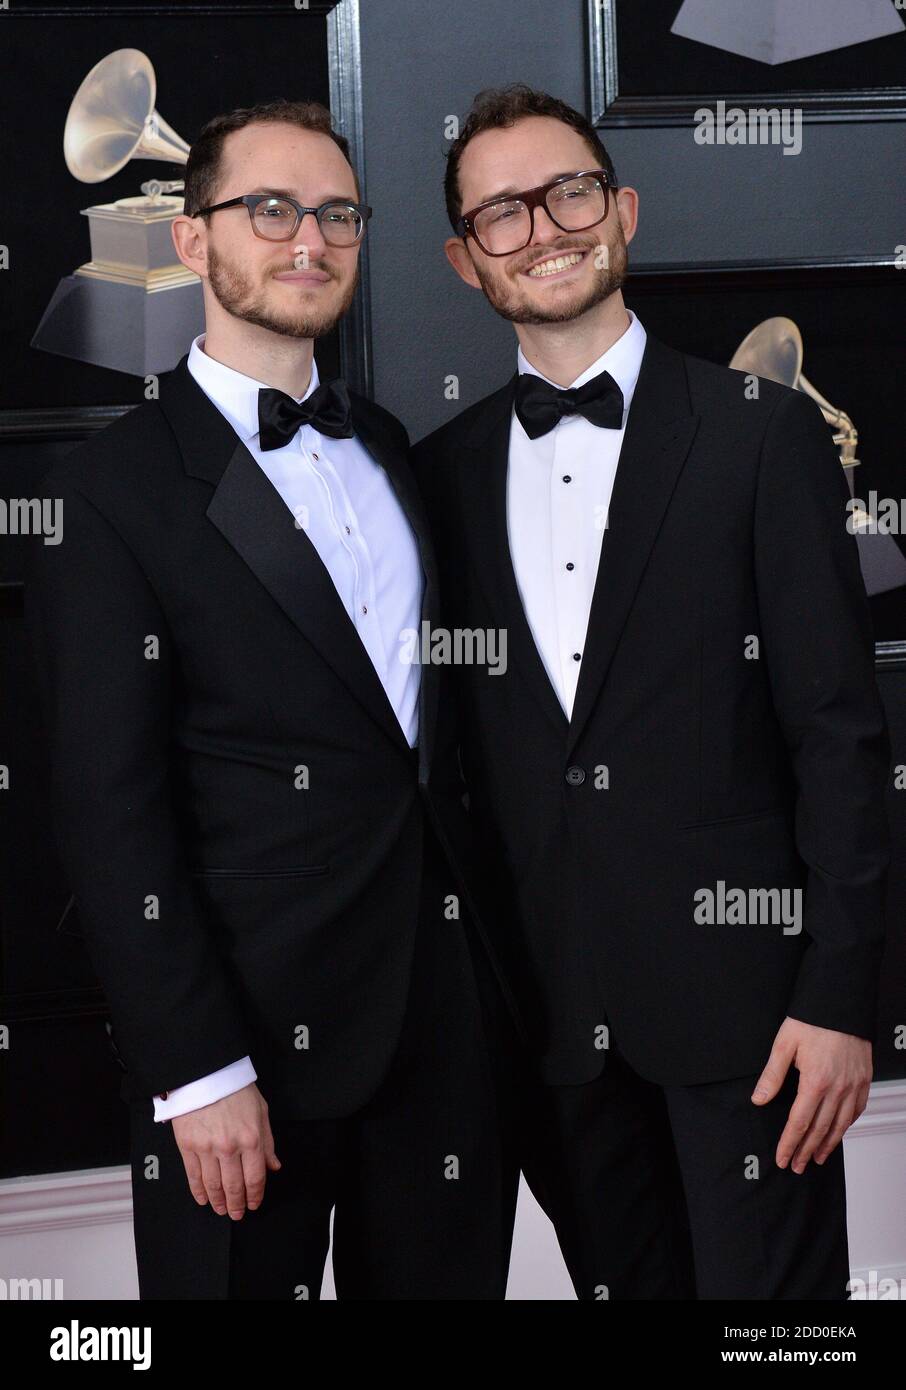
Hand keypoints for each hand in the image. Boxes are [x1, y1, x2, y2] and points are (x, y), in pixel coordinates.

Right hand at [171, 1082, 280, 1218]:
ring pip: (213, 1186)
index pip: (255, 1178)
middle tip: (237, 1214)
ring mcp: (206, 1148)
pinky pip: (193, 1176)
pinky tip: (203, 1199)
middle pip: (234, 1187)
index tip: (254, 1204)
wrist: (206, 1073)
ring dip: (219, 1202)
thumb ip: (268, 1142)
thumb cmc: (235, 1089)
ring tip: (222, 1209)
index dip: (255, 1196)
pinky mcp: (187, 1146)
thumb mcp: (261, 1111)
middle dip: (237, 1205)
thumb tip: (274, 1167)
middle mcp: (229, 1147)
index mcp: (251, 1138)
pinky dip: (198, 1192)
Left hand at [750, 1017, 871, 1172]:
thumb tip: (759, 1099)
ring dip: (828, 1145)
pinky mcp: (864, 1079)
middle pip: (820, 1129)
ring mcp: (853, 1085)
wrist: (841, 1003)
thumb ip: (772, 1075)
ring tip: (816, 1158)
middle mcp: (837, 1088)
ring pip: (840, 1124)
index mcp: (815, 1081)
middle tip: (796, 1166)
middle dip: (805, 1150)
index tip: (782, 1158)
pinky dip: (846, 1126)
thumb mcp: (784, 1044)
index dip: (789, 1143)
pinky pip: (857, 1110)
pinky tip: (839, 1133)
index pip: (799, 1122)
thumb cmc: (812, 1020)